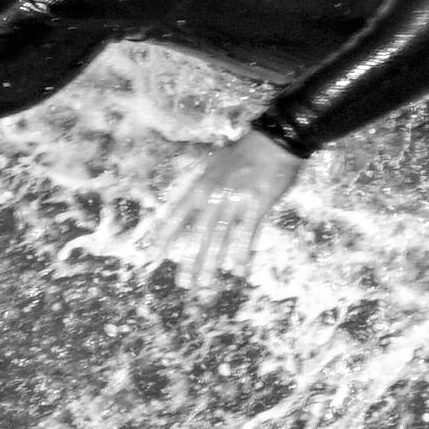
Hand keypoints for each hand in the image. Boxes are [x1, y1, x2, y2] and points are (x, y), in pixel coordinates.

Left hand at [126, 128, 302, 293]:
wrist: (274, 142)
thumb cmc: (243, 154)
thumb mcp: (213, 166)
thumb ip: (201, 188)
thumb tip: (188, 210)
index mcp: (201, 186)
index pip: (177, 215)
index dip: (165, 236)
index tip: (154, 255)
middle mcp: (214, 195)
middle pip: (198, 234)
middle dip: (189, 261)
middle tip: (184, 285)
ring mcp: (235, 201)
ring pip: (220, 239)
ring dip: (212, 265)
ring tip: (206, 286)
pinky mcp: (257, 205)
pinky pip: (247, 234)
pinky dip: (241, 254)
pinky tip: (238, 271)